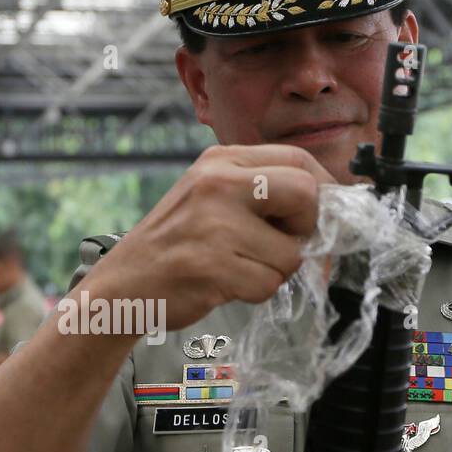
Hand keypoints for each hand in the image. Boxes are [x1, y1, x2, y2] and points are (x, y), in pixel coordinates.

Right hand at [84, 144, 325, 330]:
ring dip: (275, 271)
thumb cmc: (173, 245)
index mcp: (220, 160)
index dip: (324, 189)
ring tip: (238, 268)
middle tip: (284, 246)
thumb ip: (260, 191)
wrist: (122, 285)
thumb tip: (329, 206)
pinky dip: (255, 292)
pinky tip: (225, 284)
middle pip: (306, 195)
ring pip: (291, 252)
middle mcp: (217, 184)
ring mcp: (213, 225)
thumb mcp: (209, 196)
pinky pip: (268, 284)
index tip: (323, 214)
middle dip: (308, 229)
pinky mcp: (212, 266)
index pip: (299, 159)